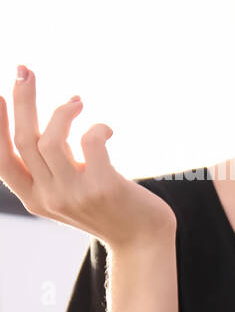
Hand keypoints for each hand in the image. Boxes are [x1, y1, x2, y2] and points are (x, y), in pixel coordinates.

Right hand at [0, 66, 174, 248]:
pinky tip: (106, 130)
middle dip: (22, 100)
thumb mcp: (68, 194)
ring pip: (50, 140)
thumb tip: (38, 127)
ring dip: (62, 111)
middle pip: (24, 140)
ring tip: (78, 101)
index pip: (1, 159)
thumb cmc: (108, 209)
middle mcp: (49, 198)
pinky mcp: (103, 188)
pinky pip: (89, 142)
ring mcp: (75, 194)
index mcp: (34, 199)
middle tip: (26, 71)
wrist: (143, 241)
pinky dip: (95, 127)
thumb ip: (50, 171)